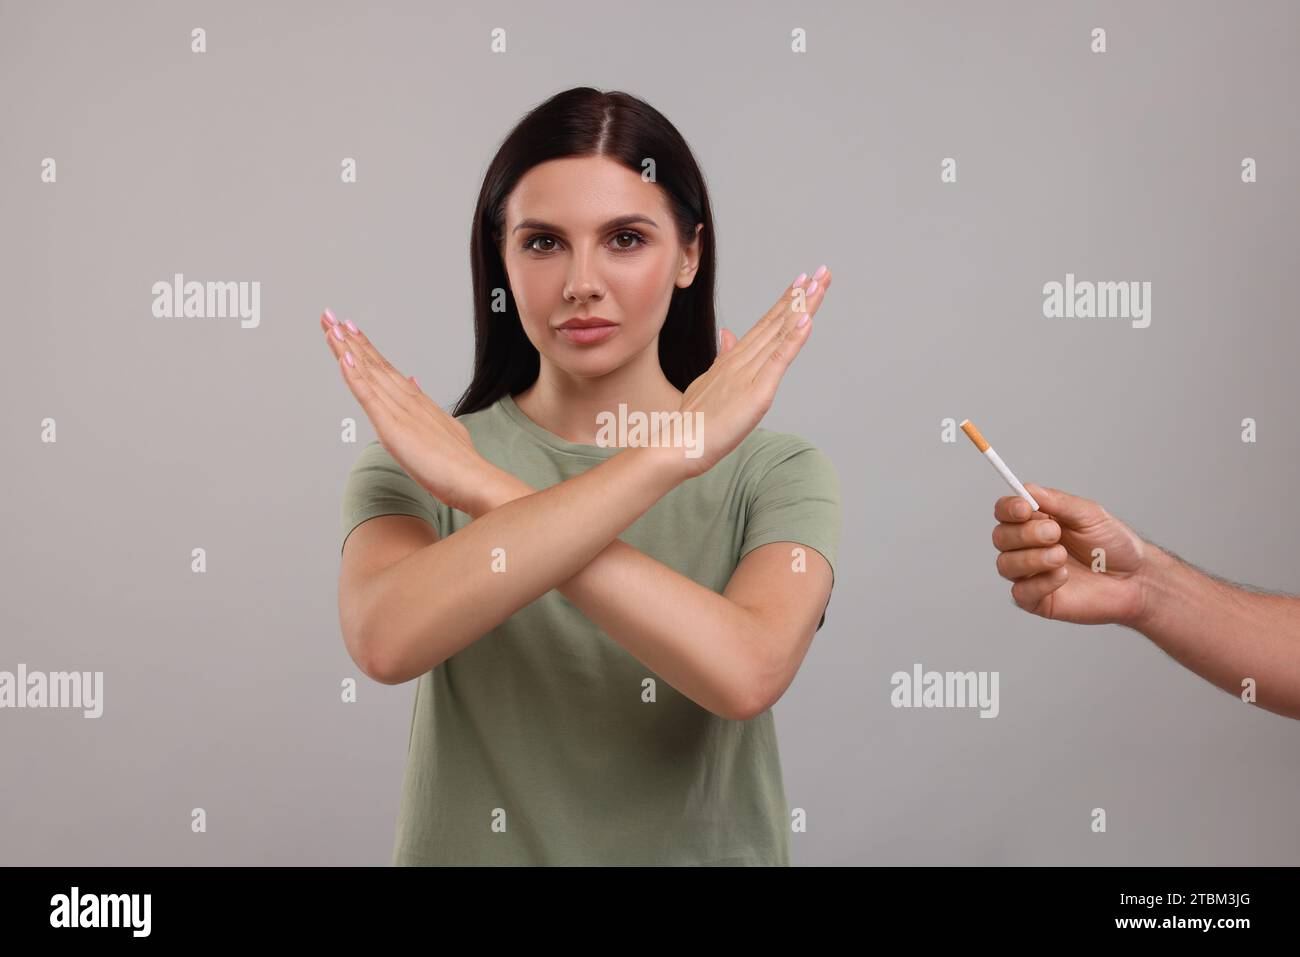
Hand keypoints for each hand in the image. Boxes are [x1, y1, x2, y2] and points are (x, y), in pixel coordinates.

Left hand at [321, 310, 491, 515]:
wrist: (472, 477)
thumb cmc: (460, 465)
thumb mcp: (443, 427)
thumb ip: (426, 406)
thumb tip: (414, 383)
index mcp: (417, 402)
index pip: (385, 370)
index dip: (366, 349)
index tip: (350, 329)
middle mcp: (406, 399)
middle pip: (372, 363)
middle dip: (349, 339)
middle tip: (329, 315)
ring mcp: (399, 409)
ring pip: (367, 371)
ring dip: (346, 347)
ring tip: (330, 324)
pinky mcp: (391, 424)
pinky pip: (367, 394)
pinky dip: (354, 374)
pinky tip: (343, 355)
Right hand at [672, 267, 831, 478]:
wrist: (677, 444)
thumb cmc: (692, 422)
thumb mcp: (708, 382)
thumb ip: (721, 358)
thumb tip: (728, 335)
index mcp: (733, 359)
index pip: (764, 324)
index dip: (785, 302)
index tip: (802, 281)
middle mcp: (742, 360)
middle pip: (776, 321)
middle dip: (801, 296)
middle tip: (822, 271)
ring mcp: (749, 373)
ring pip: (780, 333)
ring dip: (801, 307)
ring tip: (818, 283)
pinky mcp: (756, 392)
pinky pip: (778, 360)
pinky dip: (793, 339)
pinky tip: (806, 320)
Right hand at [992, 483, 1150, 626]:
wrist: (1136, 578)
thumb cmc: (1113, 545)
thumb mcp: (1089, 514)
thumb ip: (1058, 502)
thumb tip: (1027, 489)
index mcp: (1035, 521)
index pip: (1004, 512)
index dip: (1008, 509)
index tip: (1025, 508)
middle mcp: (1026, 547)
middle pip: (1000, 537)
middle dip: (1024, 534)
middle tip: (1054, 533)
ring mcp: (1030, 574)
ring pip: (1005, 564)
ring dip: (1031, 558)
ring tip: (1061, 556)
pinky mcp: (1037, 600)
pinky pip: (1021, 592)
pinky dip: (1040, 582)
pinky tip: (1063, 576)